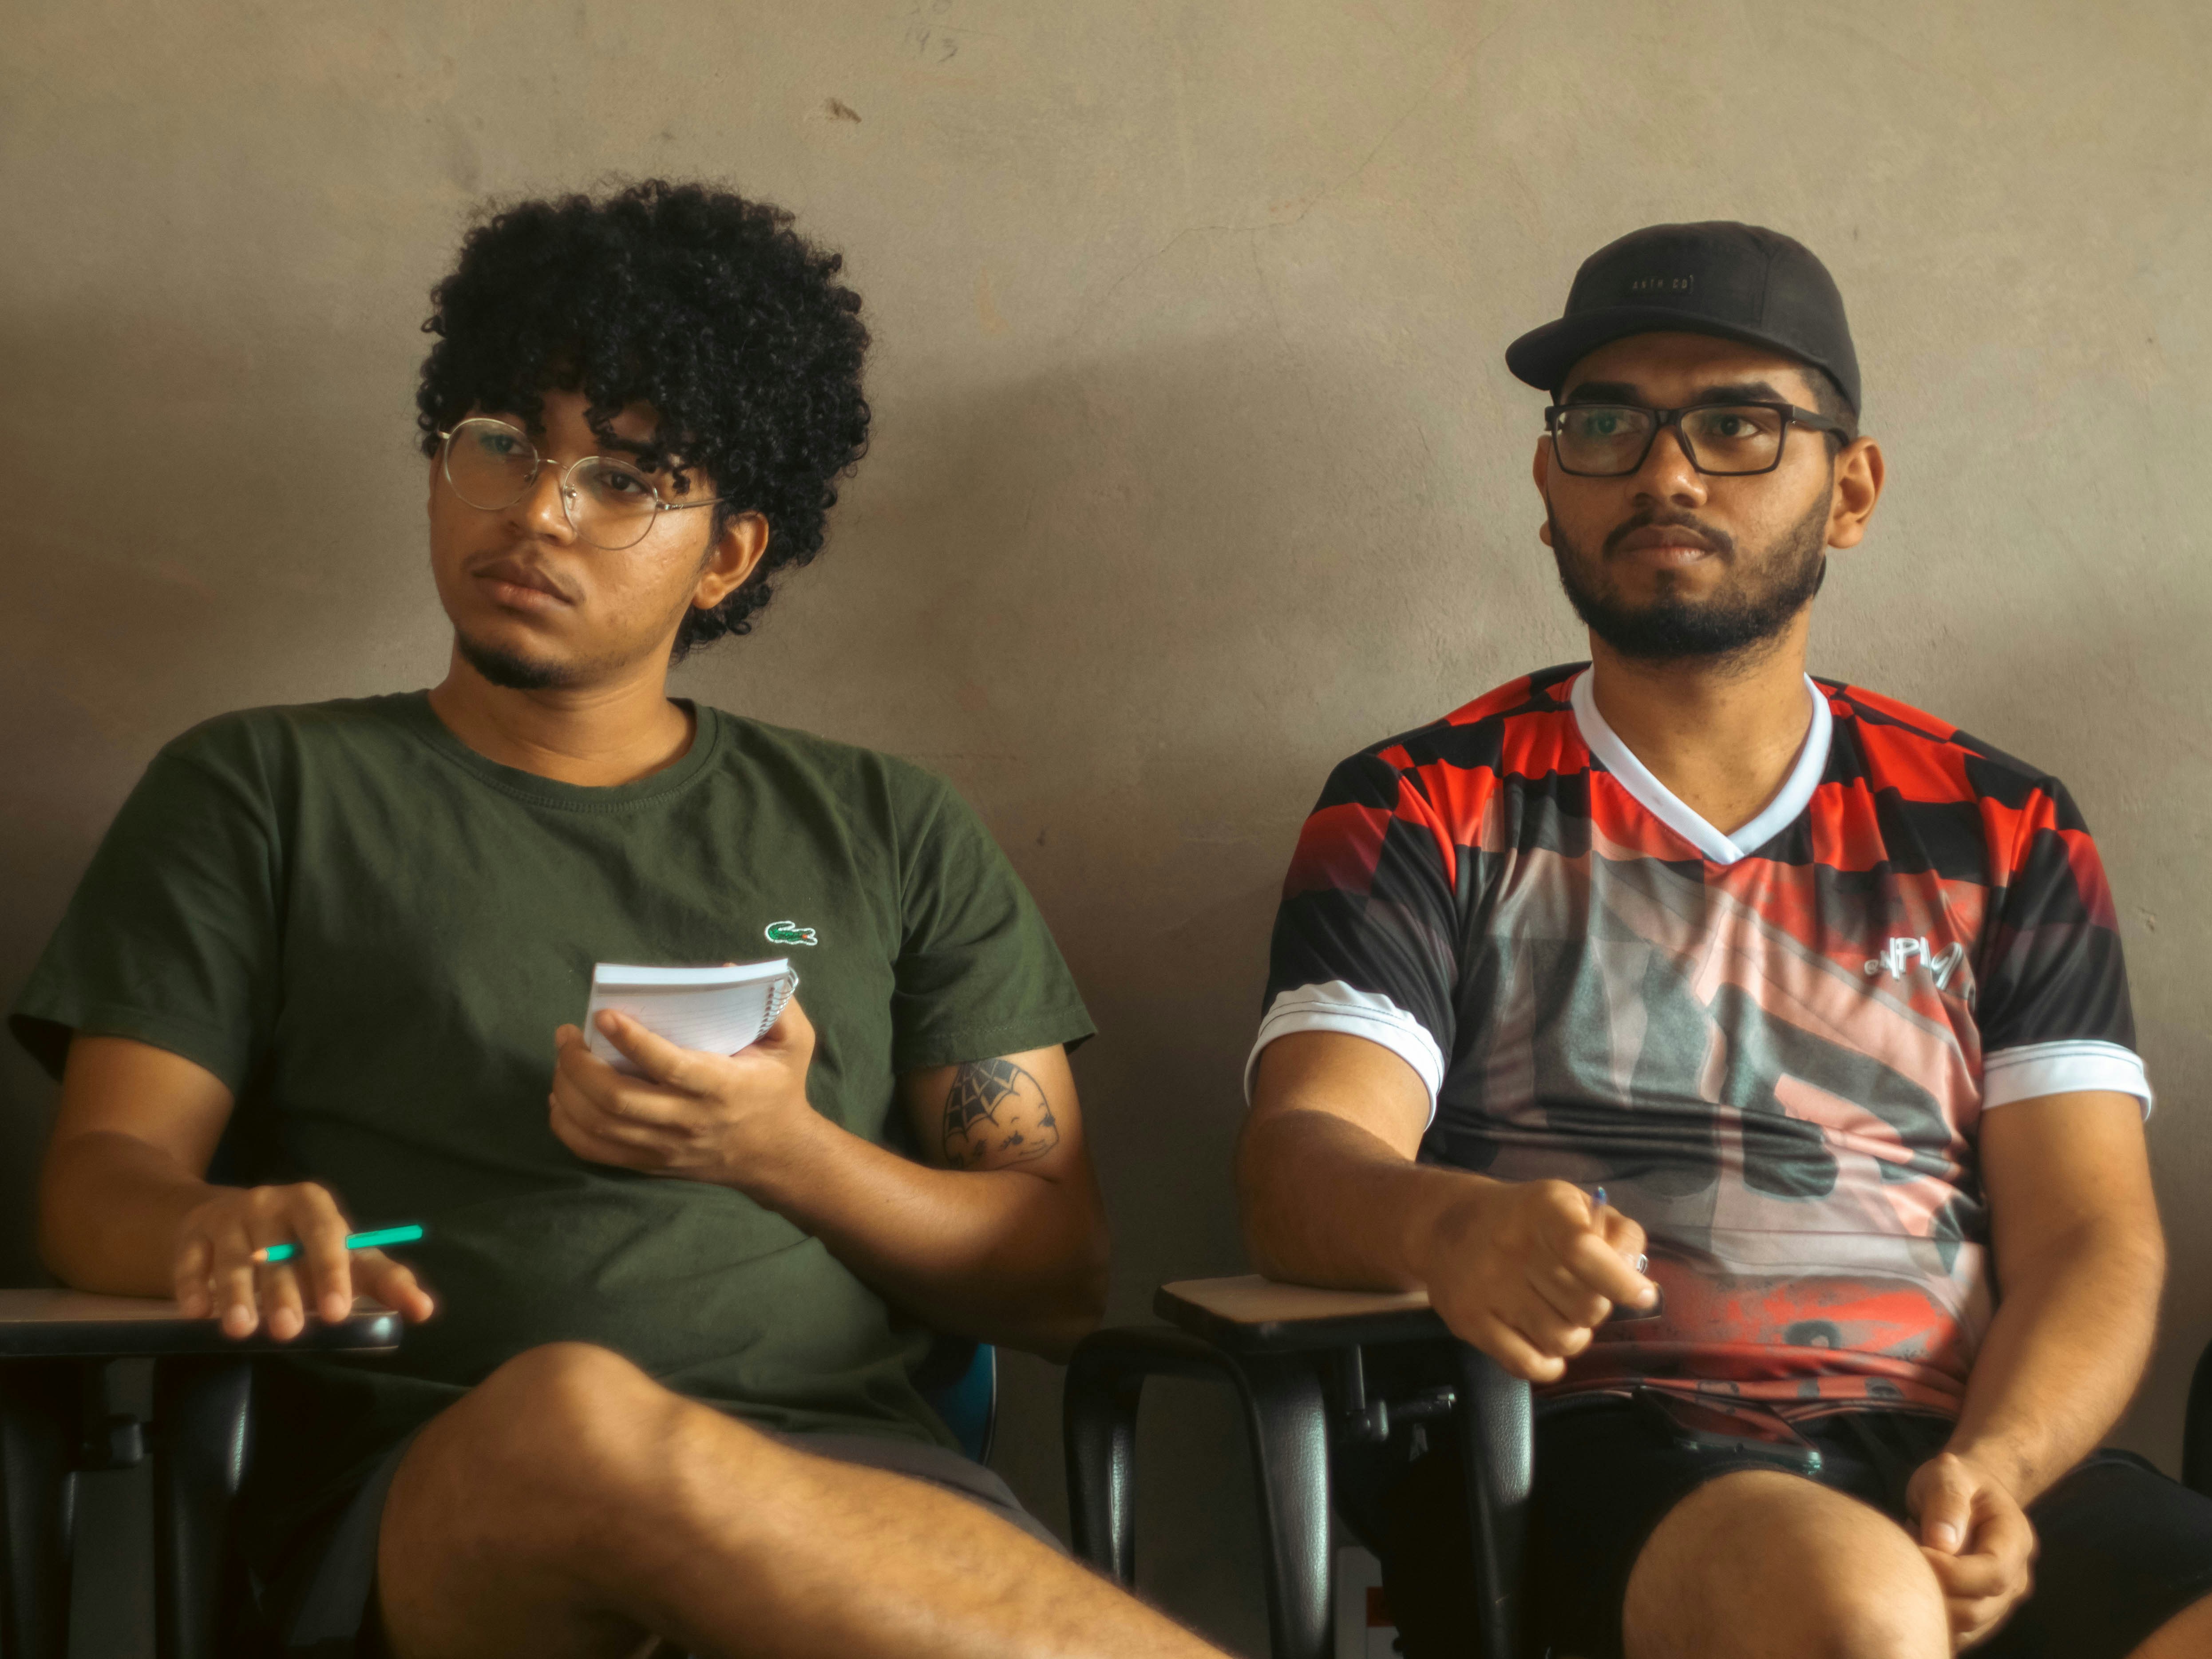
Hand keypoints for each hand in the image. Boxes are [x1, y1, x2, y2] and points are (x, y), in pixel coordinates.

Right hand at [173, 1182, 435, 1340]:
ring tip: (241, 1330)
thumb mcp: (346, 1254)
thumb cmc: (303, 1244)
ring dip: (237, 1295)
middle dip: (284, 1292)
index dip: (332, 1271)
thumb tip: (425, 1311)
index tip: (338, 1311)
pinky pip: (191, 1260)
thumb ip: (385, 1280)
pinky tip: (197, 1313)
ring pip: (233, 1259)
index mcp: (313, 1203)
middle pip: (278, 1251)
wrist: (235, 1218)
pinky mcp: (192, 1234)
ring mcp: (228, 1217)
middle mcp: (269, 1203)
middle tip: (289, 1331)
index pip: (326, 1234)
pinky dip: (193, 1286)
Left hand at [548, 997, 820, 1190]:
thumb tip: (725, 969)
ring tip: (563, 1058)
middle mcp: (688, 1121)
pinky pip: (595, 1151)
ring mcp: (666, 1148)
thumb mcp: (794, 1042)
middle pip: (618, 1100)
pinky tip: (560, 1097)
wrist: (778, 1155)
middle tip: (566, 1035)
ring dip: (568, 1090)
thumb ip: (775, 1003)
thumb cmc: (780, 1087)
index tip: (604, 1015)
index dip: (632, 1041)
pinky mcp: (651, 1164)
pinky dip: (567, 1125)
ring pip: (599, 1126)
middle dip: (579, 1065)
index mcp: (722, 1086)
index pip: (669, 1066)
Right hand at [1420, 1179, 1654, 1381]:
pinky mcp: (1470, 1321)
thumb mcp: (1573, 1205)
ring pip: (1563, 1341)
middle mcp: (1512, 1247)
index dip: (1622, 1282)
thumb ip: (1618, 1234)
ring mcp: (1487, 1288)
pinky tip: (1545, 1345)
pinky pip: (1527, 1365)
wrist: (1445, 1225)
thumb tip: (1642, 1286)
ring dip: (1574, 1336)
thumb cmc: (1526, 1218)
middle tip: (1580, 1295)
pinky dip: (1548, 1364)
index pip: (1584, 1252)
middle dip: (1595, 1307)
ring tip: (1560, 1317)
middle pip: (1586, 1307)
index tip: (1642, 1295)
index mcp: (1543, 1210)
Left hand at [1907, 1451, 2036, 1648]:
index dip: (1951, 1572)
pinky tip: (1917, 1579)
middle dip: (1934, 1592)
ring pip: (1964, 1628)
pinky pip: (1954, 1632)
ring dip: (1929, 1603)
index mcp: (2015, 1542)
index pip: (1991, 1575)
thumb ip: (1947, 1502)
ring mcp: (2000, 1602)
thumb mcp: (1948, 1474)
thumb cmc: (1954, 1481)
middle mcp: (2016, 1579)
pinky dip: (1929, 1615)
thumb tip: (1941, 1545)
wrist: (1966, 1492)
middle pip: (1977, 1610)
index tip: (1916, 1551)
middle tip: (1905, 1558)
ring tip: (1915, 1561)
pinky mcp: (1980, 1614)